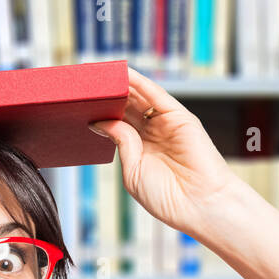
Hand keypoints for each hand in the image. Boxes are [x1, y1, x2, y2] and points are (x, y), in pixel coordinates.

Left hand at [88, 66, 239, 239]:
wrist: (199, 205)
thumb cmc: (167, 197)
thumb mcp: (133, 171)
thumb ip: (121, 142)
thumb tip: (101, 120)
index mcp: (140, 149)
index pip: (117, 123)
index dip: (100, 112)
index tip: (79, 103)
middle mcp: (153, 133)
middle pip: (126, 107)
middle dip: (107, 95)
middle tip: (84, 83)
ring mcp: (166, 123)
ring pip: (139, 98)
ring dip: (120, 84)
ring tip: (98, 73)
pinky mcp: (179, 116)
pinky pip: (156, 94)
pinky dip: (140, 83)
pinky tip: (123, 73)